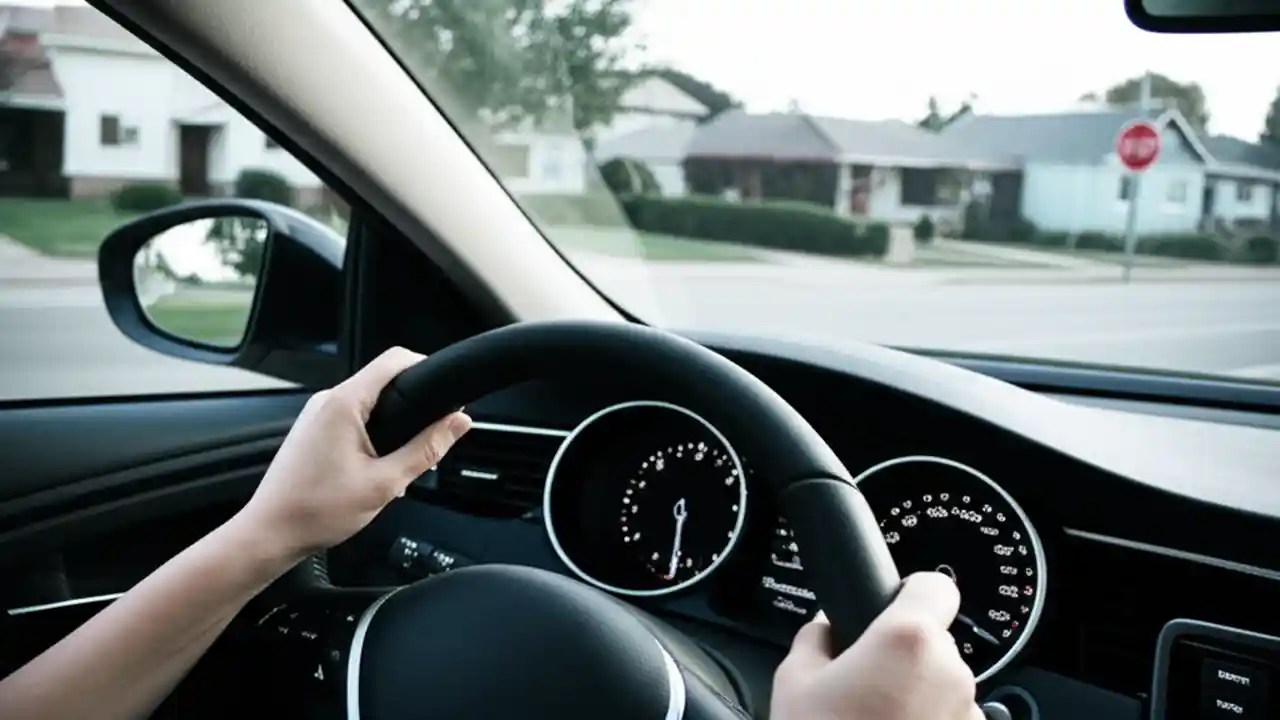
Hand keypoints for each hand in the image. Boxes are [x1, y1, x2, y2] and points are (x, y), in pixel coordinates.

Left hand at [235, 347, 470, 561]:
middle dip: (413, 407)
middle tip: (430, 441)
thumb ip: (426, 449)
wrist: (269, 534)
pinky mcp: (313, 431)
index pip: (394, 360)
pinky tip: (377, 470)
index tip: (447, 393)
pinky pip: (352, 419)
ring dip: (393, 426)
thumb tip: (459, 422)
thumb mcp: (385, 483)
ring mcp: (316, 415)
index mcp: (344, 403)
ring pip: (369, 404)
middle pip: (383, 382)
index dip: (426, 368)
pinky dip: (373, 435)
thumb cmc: (318, 511)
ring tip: (401, 465)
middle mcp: (327, 401)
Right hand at [771, 572, 982, 719]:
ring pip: (944, 687)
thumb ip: (816, 639)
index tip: (895, 602)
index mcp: (907, 641)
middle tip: (864, 683)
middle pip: (934, 642)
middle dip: (903, 657)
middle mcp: (950, 674)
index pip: (935, 585)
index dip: (912, 591)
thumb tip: (825, 630)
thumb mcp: (794, 682)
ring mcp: (967, 716)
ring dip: (918, 697)